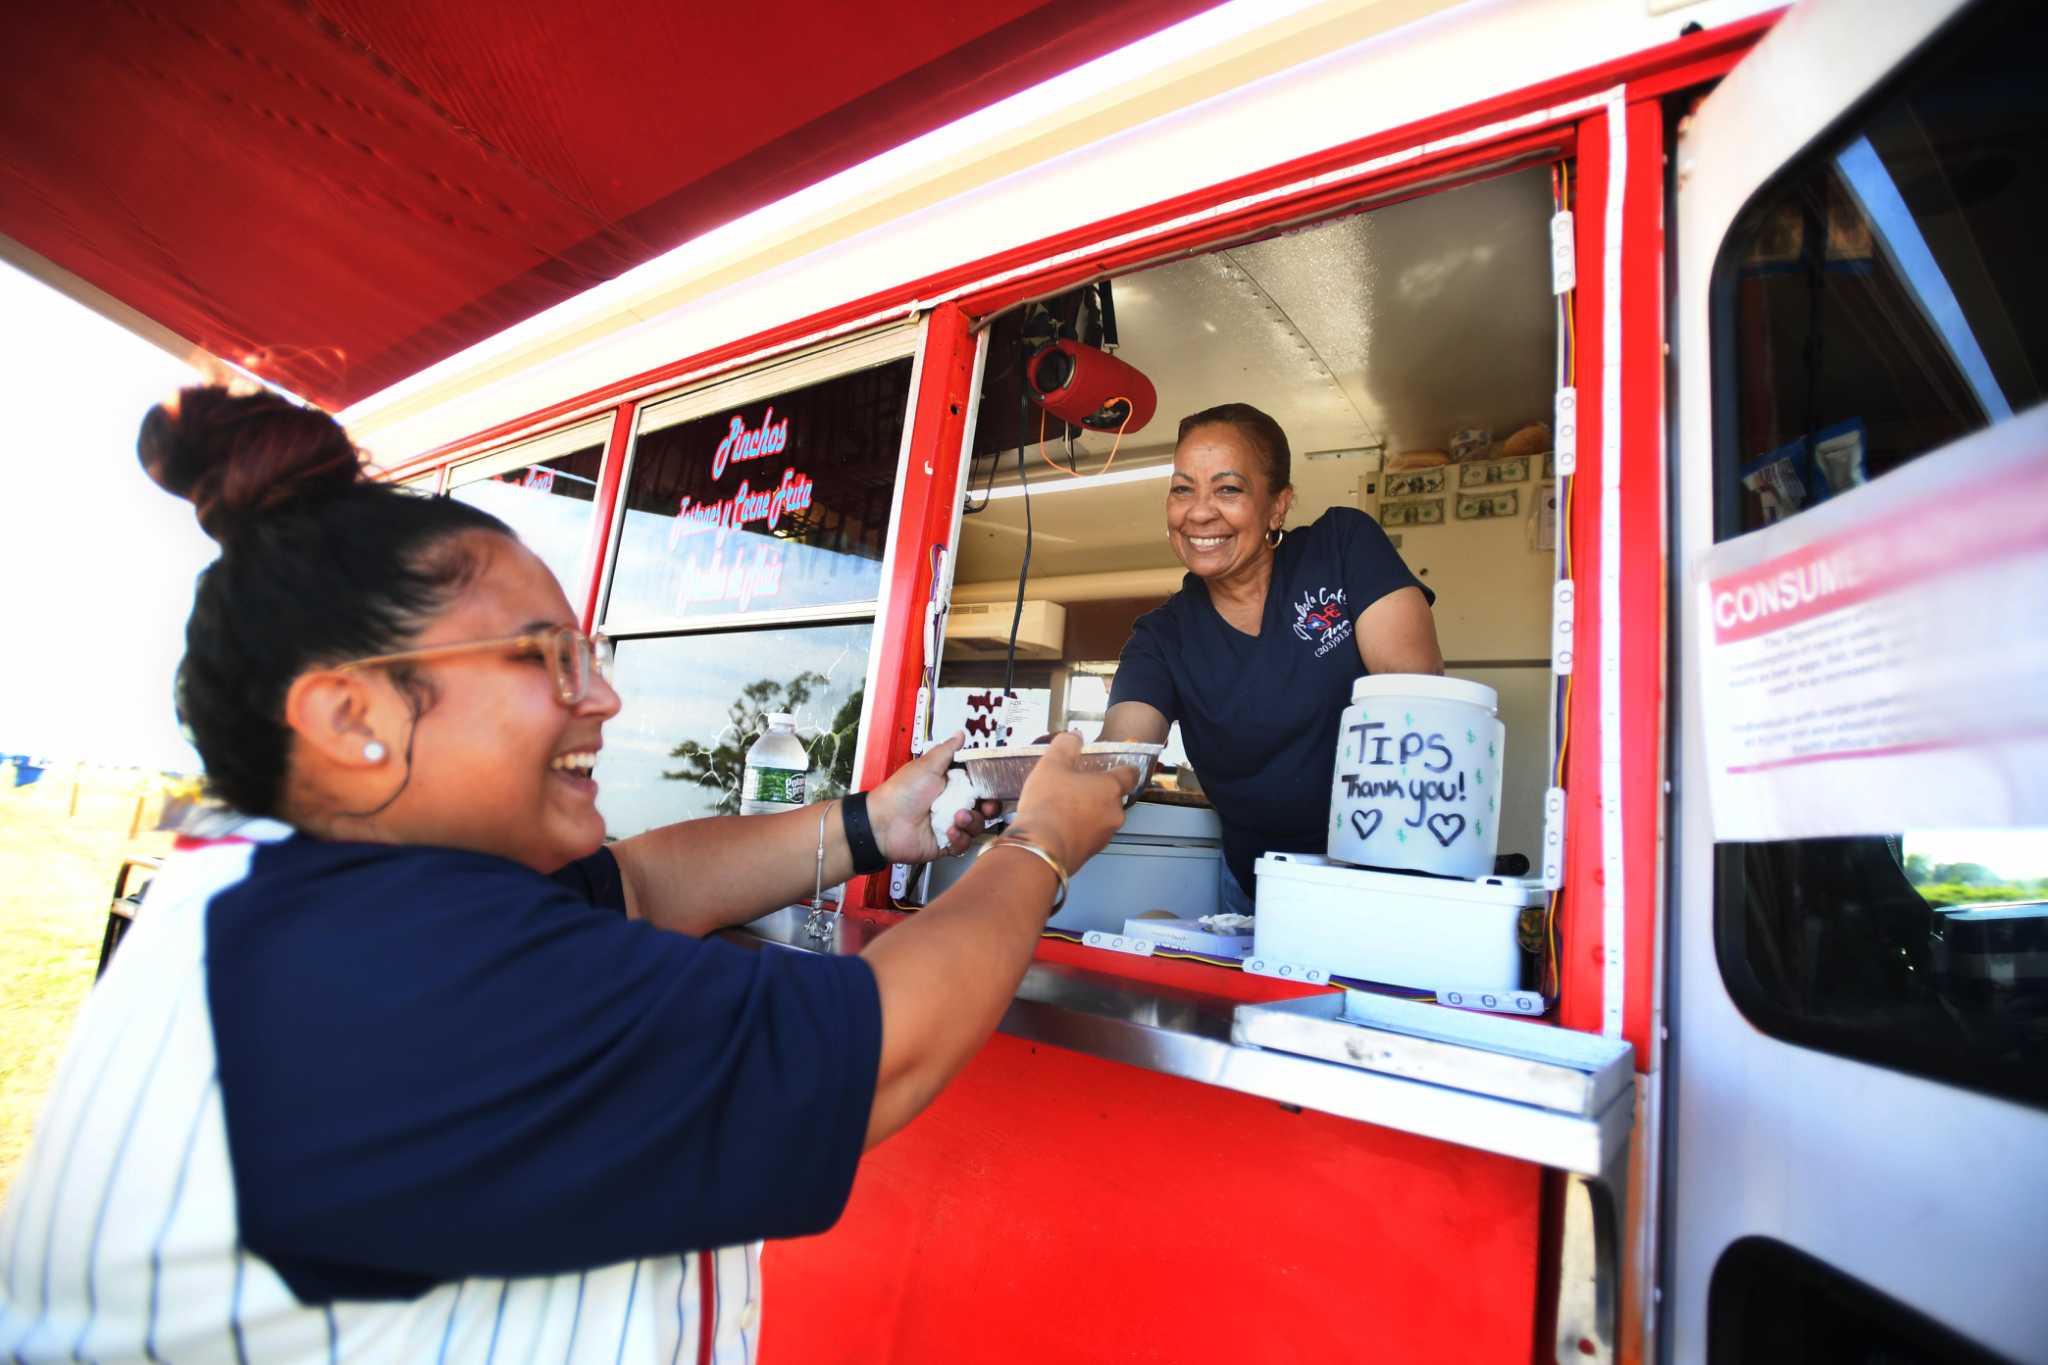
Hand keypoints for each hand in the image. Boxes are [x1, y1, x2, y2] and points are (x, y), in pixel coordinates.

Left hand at [866, 733, 994, 864]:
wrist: (883, 823)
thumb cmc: (901, 792)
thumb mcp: (927, 765)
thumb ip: (948, 750)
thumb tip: (960, 735)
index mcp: (950, 785)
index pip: (979, 786)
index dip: (989, 788)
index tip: (994, 787)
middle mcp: (952, 805)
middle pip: (984, 808)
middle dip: (988, 808)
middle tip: (986, 806)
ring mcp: (949, 825)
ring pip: (976, 826)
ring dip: (971, 822)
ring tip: (958, 817)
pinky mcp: (945, 844)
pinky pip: (963, 844)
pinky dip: (959, 838)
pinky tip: (948, 831)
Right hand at [1005, 731, 1135, 872]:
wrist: (1039, 849)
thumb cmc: (1049, 804)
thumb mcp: (1052, 765)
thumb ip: (1066, 746)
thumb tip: (1074, 736)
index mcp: (1110, 789)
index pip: (1129, 775)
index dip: (1123, 770)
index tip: (1118, 768)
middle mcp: (1113, 814)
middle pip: (1112, 799)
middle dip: (1097, 794)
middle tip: (1076, 788)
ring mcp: (1103, 837)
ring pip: (1100, 819)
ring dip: (1087, 814)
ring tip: (1062, 809)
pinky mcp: (1090, 854)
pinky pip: (1087, 836)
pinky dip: (1077, 831)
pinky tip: (1057, 827)